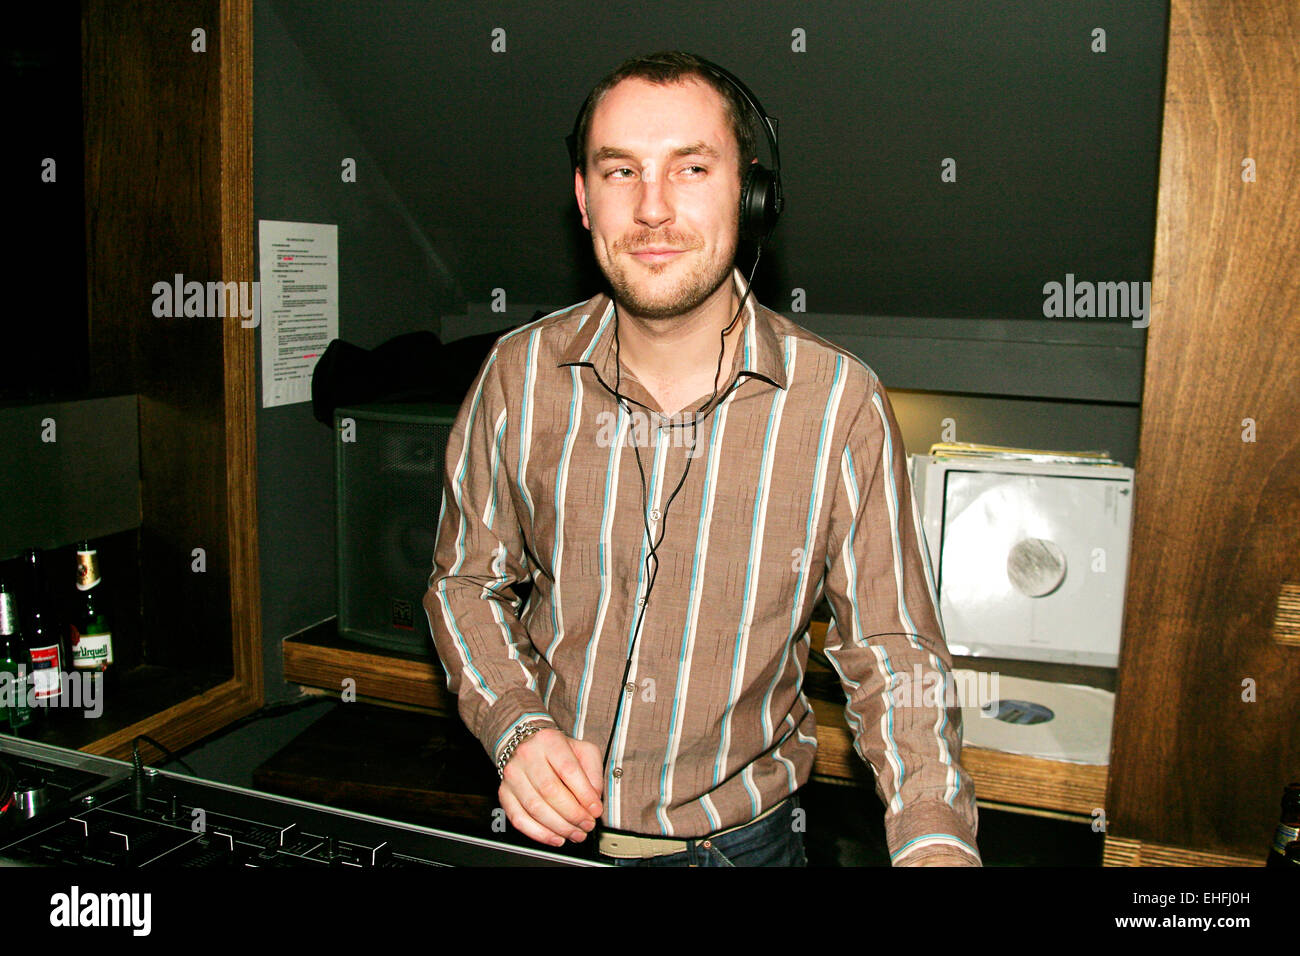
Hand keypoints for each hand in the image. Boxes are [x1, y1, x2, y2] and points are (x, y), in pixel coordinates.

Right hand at [498, 728, 604, 847]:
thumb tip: (594, 799)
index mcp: (549, 741)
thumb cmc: (557, 751)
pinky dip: (539, 833)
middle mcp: (527, 756)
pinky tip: (555, 837)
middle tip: (587, 825)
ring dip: (559, 827)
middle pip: (550, 791)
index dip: (585, 794)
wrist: (527, 745)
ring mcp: (512, 775)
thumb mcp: (582, 750)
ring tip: (575, 833)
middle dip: (573, 814)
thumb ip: (593, 772)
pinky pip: (519, 819)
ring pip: (535, 808)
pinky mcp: (504, 793)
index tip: (595, 810)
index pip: (568, 770)